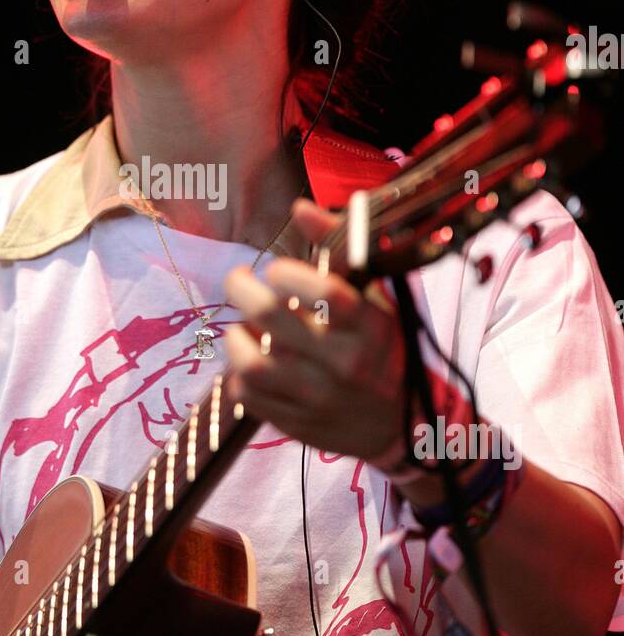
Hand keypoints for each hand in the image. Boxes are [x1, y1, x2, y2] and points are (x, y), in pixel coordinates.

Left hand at [221, 198, 406, 463]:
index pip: (324, 291)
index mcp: (369, 327)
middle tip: (238, 280)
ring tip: (241, 327)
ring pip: (252, 362)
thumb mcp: (374, 301)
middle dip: (241, 289)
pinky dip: (236, 376)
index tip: (275, 269)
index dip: (288, 272)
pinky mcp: (297, 425)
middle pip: (272, 317)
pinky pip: (248, 396)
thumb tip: (300, 208)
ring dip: (235, 337)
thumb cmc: (382, 351)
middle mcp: (345, 363)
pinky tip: (247, 363)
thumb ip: (338, 252)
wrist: (401, 426)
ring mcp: (319, 398)